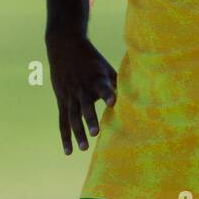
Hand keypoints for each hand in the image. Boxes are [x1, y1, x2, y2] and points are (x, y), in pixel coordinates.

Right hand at [45, 33, 117, 154]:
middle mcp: (81, 88)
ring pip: (72, 116)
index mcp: (95, 77)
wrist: (64, 46)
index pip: (101, 87)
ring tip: (84, 147)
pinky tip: (69, 151)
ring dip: (78, 132)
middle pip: (85, 106)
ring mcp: (70, 95)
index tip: (113, 102)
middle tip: (96, 133)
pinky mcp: (62, 101)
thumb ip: (117, 83)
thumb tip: (137, 96)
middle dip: (90, 119)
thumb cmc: (91, 59)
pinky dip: (65, 137)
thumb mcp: (105, 67)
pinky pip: (62, 122)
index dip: (106, 94)